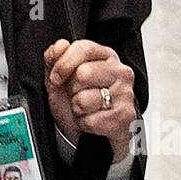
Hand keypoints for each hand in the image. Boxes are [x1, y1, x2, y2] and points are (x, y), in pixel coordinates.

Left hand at [43, 38, 136, 163]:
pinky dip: (84, 124)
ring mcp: (126, 94)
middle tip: (77, 95)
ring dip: (77, 109)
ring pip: (85, 99)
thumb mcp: (61, 77)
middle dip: (72, 89)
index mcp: (105, 56)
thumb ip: (55, 57)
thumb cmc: (78, 100)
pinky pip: (90, 121)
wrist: (92, 133)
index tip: (55, 77)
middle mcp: (120, 72)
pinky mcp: (126, 117)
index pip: (84, 48)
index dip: (64, 63)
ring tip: (86, 109)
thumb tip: (60, 46)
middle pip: (83, 74)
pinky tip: (93, 121)